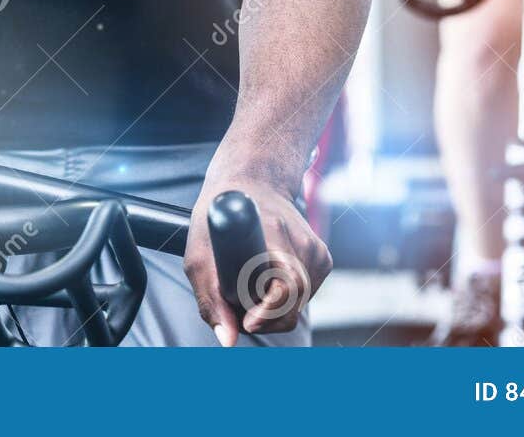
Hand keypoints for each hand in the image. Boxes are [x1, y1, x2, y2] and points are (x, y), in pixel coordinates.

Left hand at [184, 174, 331, 345]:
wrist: (250, 183)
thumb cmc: (220, 220)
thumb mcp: (200, 257)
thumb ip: (211, 301)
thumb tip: (227, 339)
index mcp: (272, 234)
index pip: (287, 284)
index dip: (269, 310)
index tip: (248, 320)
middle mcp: (301, 240)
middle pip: (294, 302)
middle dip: (266, 318)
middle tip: (242, 312)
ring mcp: (316, 249)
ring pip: (301, 302)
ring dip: (275, 308)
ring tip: (252, 288)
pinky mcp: (323, 256)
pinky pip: (307, 293)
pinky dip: (288, 297)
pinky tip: (271, 278)